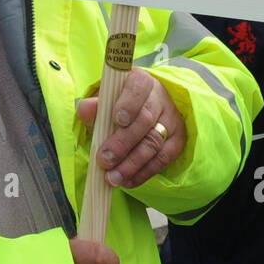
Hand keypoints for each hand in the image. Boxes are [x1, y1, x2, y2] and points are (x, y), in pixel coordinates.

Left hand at [76, 68, 185, 188]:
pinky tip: (127, 181)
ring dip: (132, 163)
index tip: (117, 119)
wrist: (138, 113)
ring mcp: (171, 119)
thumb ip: (93, 106)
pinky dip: (143, 173)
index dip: (129, 103)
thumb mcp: (102, 102)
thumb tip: (85, 109)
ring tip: (113, 177)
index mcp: (140, 81)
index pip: (138, 87)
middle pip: (145, 120)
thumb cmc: (115, 106)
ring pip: (154, 142)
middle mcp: (159, 98)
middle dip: (123, 143)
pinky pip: (162, 159)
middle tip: (104, 160)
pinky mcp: (177, 140)